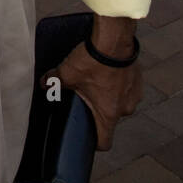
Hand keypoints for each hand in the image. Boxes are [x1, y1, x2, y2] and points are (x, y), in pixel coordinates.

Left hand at [46, 26, 140, 150]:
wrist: (113, 40)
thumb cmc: (93, 61)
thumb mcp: (67, 73)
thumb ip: (54, 82)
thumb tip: (44, 84)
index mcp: (109, 114)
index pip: (105, 142)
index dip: (95, 142)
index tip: (87, 135)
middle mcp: (125, 108)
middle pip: (110, 118)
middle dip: (98, 109)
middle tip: (85, 96)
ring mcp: (134, 94)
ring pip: (119, 101)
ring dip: (110, 94)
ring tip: (97, 80)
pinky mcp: (138, 80)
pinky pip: (127, 87)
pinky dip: (118, 82)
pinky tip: (108, 70)